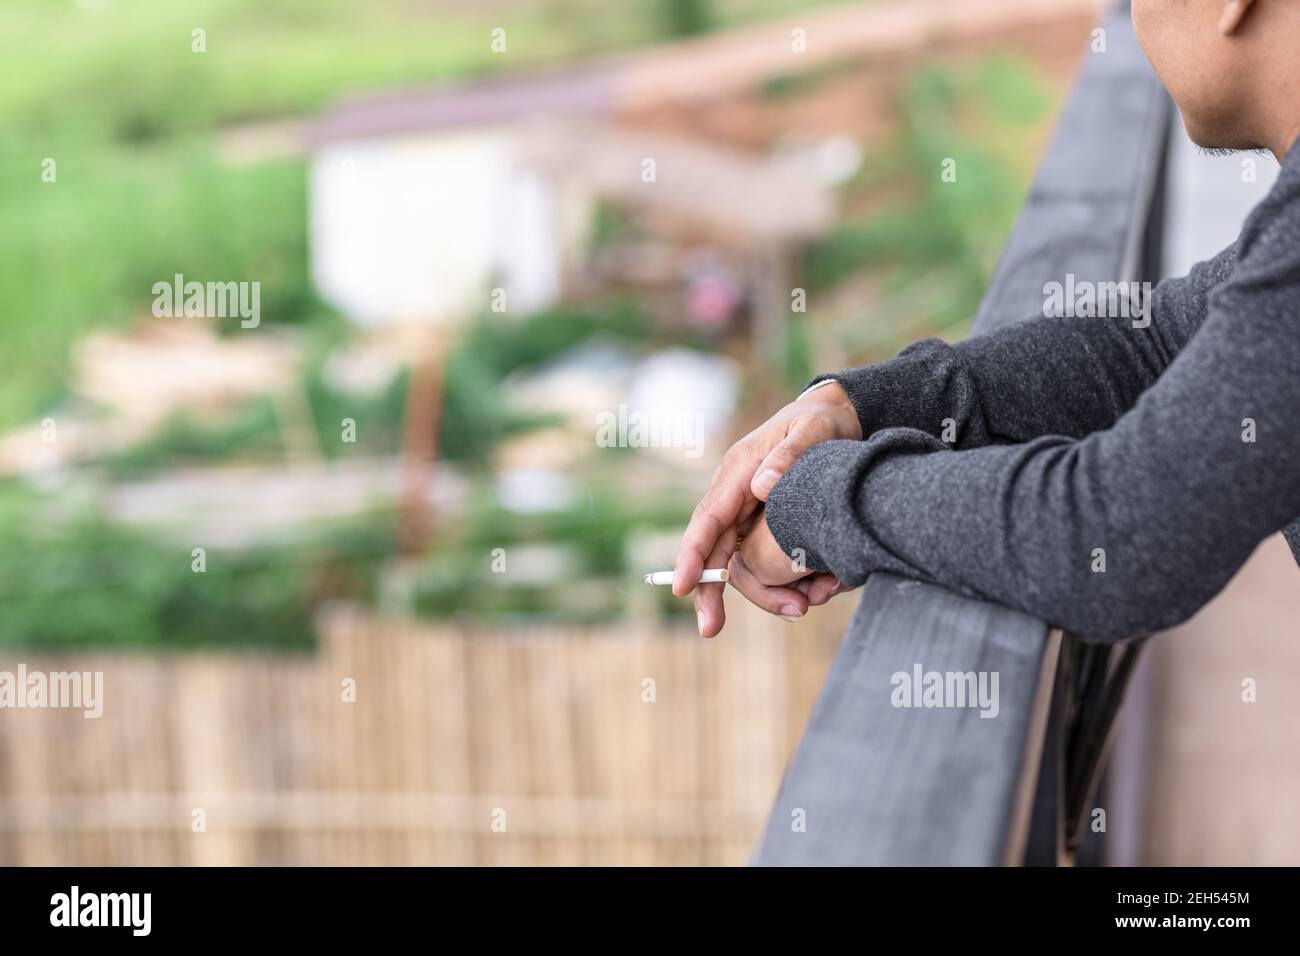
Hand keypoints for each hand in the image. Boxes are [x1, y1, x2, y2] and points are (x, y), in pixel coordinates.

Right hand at [673, 381, 860, 636]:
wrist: (842, 419)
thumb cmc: (822, 420)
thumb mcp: (813, 430)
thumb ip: (789, 454)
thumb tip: (761, 487)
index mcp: (737, 474)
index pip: (706, 520)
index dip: (691, 555)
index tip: (680, 588)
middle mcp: (737, 498)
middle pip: (715, 552)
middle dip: (711, 593)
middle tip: (711, 630)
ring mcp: (752, 515)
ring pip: (744, 566)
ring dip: (767, 593)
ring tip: (802, 608)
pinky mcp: (770, 527)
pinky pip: (770, 564)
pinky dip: (788, 583)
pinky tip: (817, 592)